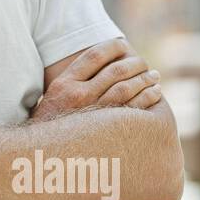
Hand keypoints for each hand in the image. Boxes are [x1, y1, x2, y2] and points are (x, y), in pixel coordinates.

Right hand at [32, 38, 161, 121]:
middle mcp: (79, 95)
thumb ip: (73, 78)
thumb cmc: (50, 122)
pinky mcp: (107, 131)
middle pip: (115, 70)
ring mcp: (94, 114)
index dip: (113, 46)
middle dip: (135, 63)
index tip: (123, 45)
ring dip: (145, 79)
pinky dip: (148, 97)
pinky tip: (155, 92)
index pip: (95, 54)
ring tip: (154, 75)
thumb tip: (98, 60)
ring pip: (127, 88)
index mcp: (65, 83)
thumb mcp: (53, 95)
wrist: (43, 154)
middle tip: (144, 62)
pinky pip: (134, 109)